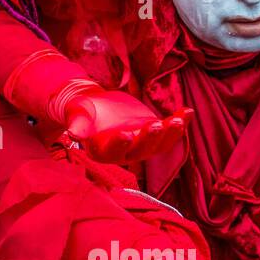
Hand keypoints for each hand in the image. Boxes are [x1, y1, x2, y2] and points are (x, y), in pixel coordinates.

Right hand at [62, 89, 191, 164]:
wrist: (94, 105)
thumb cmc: (80, 110)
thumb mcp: (76, 113)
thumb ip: (76, 123)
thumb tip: (72, 133)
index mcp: (102, 152)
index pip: (112, 152)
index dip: (119, 144)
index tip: (124, 133)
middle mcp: (124, 153)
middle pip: (140, 151)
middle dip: (150, 138)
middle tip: (156, 124)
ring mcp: (141, 145)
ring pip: (159, 145)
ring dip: (170, 134)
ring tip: (179, 119)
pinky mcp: (152, 133)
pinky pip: (169, 131)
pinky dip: (180, 122)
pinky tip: (187, 111)